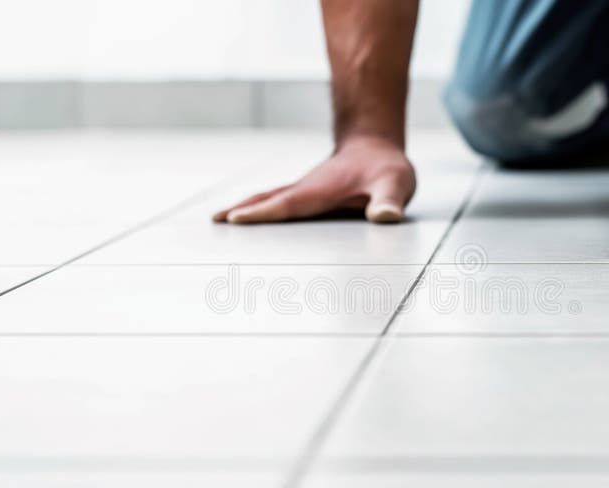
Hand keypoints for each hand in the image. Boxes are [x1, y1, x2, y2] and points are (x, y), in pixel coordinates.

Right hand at [213, 135, 415, 223]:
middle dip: (241, 209)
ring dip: (243, 207)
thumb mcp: (396, 183)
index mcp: (320, 191)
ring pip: (267, 197)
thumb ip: (390, 201)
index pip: (288, 204)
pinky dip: (256, 207)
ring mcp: (302, 190)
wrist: (375, 144)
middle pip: (267, 199)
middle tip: (213, 220)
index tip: (235, 218)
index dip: (263, 212)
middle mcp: (305, 190)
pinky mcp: (304, 193)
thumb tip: (386, 217)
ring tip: (218, 219)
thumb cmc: (385, 167)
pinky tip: (247, 214)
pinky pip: (274, 200)